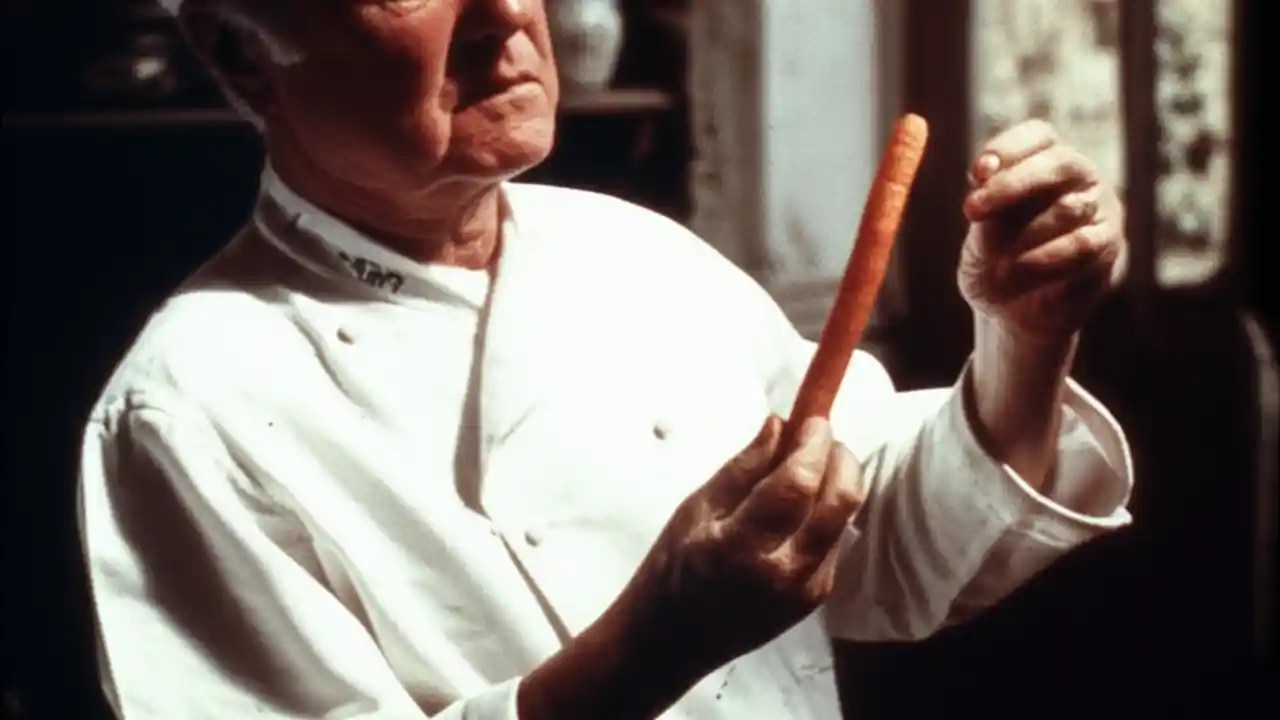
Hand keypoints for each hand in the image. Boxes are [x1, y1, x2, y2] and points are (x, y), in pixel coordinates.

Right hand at [627, 414, 865, 671]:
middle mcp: (786, 571)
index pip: (797, 483)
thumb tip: (780, 424)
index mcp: (744, 547)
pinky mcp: (816, 598)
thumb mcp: (696, 508)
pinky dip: (825, 511)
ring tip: (805, 465)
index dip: (813, 443)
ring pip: (845, 517)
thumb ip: (743, 467)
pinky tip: (798, 506)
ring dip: (835, 481)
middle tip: (817, 436)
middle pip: (840, 499)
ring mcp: (806, 589)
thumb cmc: (673, 568)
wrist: (673, 640)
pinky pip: (835, 540)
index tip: (812, 417)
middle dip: (839, 456)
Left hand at [958, 119, 1127, 345]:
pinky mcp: (1109, 245)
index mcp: (1043, 162)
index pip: (1037, 136)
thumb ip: (985, 211)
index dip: (1009, 147)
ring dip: (1023, 236)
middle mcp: (1079, 178)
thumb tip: (984, 180)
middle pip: (1060, 162)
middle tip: (971, 208)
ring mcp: (1100, 210)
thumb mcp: (979, 237)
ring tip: (995, 264)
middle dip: (1013, 183)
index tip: (977, 172)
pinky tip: (1017, 273)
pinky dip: (1044, 259)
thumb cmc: (993, 263)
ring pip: (1069, 208)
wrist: (1016, 314)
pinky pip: (1082, 245)